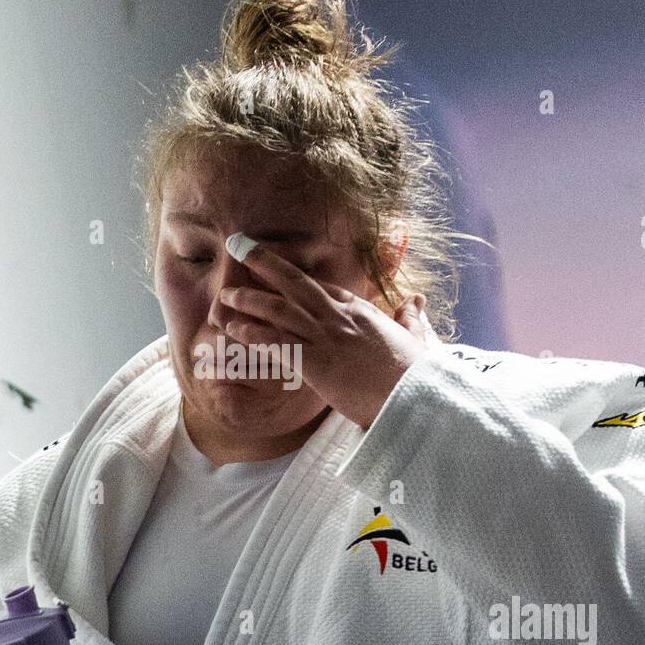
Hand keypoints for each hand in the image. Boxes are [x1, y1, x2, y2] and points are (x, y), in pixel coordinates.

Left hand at [212, 244, 435, 429]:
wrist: (415, 398)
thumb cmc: (417, 374)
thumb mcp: (417, 338)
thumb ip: (412, 317)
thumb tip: (418, 300)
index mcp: (362, 309)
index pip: (324, 285)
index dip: (295, 276)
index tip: (275, 267)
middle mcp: (340, 317)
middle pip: (295, 282)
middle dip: (265, 262)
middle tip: (239, 246)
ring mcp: (326, 338)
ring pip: (280, 310)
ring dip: (250, 300)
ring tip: (226, 296)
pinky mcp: (315, 363)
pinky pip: (277, 343)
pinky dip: (253, 334)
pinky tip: (234, 330)